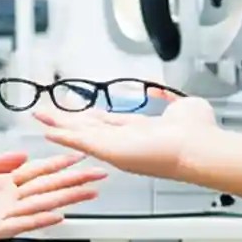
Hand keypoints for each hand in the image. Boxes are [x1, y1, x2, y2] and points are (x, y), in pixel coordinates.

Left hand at [0, 152, 105, 241]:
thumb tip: (22, 155)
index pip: (35, 170)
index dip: (57, 162)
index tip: (79, 154)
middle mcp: (4, 199)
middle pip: (46, 187)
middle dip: (74, 180)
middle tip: (100, 175)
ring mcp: (1, 215)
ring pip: (42, 204)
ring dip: (67, 198)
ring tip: (91, 192)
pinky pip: (23, 224)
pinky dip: (42, 220)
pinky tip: (60, 215)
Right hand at [35, 96, 218, 179]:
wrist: (200, 147)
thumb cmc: (199, 134)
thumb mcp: (183, 107)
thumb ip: (169, 99)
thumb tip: (163, 92)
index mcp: (140, 130)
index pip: (108, 122)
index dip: (90, 116)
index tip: (77, 111)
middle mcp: (125, 140)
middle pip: (89, 128)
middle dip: (67, 120)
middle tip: (49, 115)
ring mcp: (116, 146)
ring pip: (81, 133)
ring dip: (59, 125)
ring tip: (41, 118)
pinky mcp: (110, 150)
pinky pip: (81, 142)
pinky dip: (63, 136)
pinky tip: (49, 132)